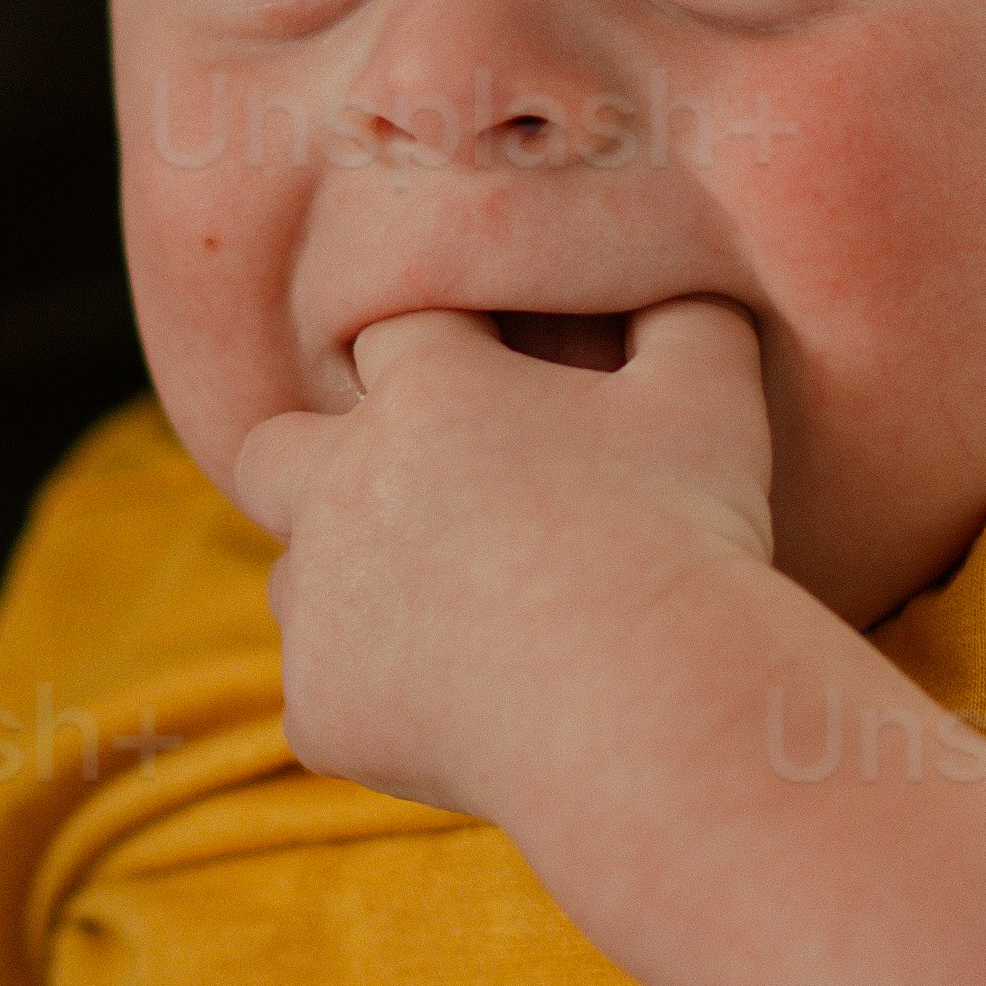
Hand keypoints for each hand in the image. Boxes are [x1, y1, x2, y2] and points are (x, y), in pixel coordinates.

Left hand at [228, 292, 782, 851]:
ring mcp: (320, 602)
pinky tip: (458, 705)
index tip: (491, 400)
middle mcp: (342, 485)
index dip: (440, 363)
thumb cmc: (685, 534)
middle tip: (416, 505)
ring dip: (349, 585)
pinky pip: (322, 691)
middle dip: (322, 463)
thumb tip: (680, 277)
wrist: (649, 708)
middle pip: (274, 448)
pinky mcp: (317, 706)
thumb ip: (683, 311)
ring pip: (294, 576)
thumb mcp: (711, 397)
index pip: (388, 333)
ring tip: (452, 614)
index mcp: (424, 391)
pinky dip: (376, 696)